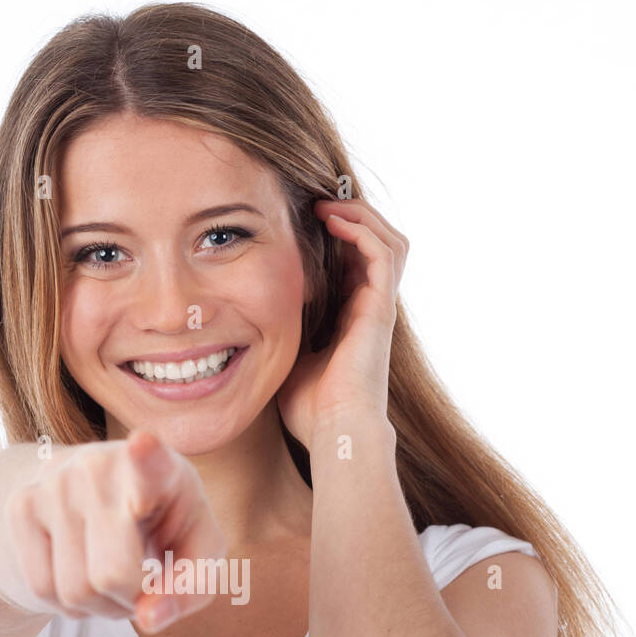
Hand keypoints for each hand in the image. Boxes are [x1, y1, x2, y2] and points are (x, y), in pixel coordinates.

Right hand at [0, 430, 225, 632]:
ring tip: (112, 573)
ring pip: (76, 591)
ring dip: (100, 605)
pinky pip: (43, 588)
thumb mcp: (195, 550)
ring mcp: (55, 483)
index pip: (152, 462)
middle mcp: (102, 467)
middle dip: (130, 598)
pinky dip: (69, 603)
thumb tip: (148, 618)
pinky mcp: (20, 504)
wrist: (87, 494)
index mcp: (161, 468)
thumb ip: (190, 586)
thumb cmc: (161, 525)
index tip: (143, 443)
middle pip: (113, 575)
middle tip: (141, 579)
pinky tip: (81, 572)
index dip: (148, 456)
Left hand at [277, 197, 408, 447]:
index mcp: (352, 319)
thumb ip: (279, 336)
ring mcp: (379, 307)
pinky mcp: (381, 308)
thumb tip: (246, 322)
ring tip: (326, 206)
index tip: (304, 222)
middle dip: (353, 217)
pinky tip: (333, 221)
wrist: (335, 431)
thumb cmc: (311, 410)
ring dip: (359, 216)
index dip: (337, 237)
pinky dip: (361, 230)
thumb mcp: (286, 360)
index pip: (355, 263)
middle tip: (317, 205)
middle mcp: (371, 309)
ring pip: (388, 240)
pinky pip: (382, 252)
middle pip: (378, 244)